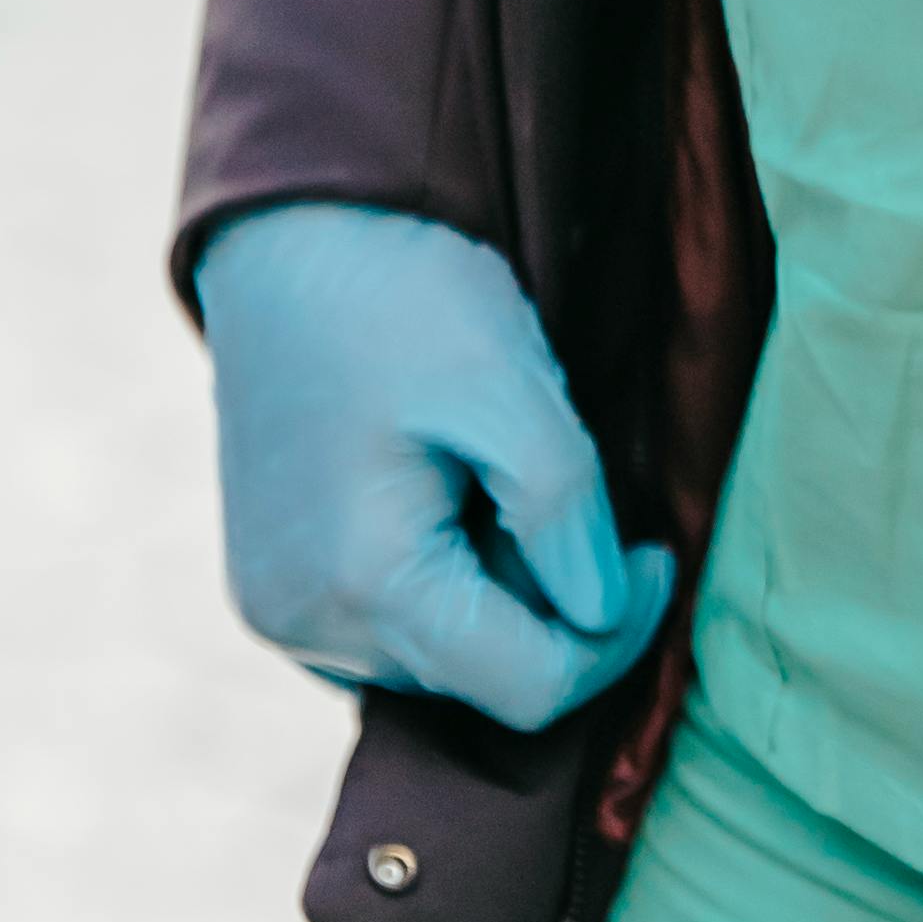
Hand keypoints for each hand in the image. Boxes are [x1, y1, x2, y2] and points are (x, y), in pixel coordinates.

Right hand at [195, 202, 675, 733]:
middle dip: (547, 595)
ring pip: (438, 651)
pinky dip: (438, 573)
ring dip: (492, 583)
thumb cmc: (400, 294)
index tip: (652, 548)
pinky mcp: (270, 586)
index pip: (531, 689)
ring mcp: (279, 614)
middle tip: (559, 477)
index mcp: (365, 587)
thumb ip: (566, 513)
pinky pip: (387, 621)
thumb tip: (602, 614)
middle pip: (483, 674)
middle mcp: (308, 628)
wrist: (286, 233)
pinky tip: (440, 484)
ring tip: (488, 469)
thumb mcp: (510, 387)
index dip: (616, 633)